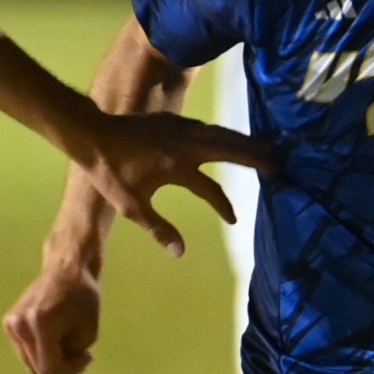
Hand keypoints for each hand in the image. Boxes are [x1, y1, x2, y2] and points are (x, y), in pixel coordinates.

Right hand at [3, 255, 103, 373]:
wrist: (68, 269)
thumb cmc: (84, 300)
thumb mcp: (87, 335)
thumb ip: (69, 359)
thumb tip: (49, 371)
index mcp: (40, 323)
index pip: (49, 366)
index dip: (70, 369)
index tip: (88, 356)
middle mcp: (20, 323)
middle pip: (37, 368)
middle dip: (61, 367)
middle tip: (80, 355)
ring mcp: (11, 323)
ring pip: (30, 362)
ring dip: (51, 360)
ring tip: (70, 346)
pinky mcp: (9, 323)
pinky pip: (26, 351)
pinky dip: (42, 350)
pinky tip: (57, 338)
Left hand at [74, 110, 266, 257]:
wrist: (94, 135)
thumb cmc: (111, 174)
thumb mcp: (132, 207)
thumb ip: (159, 228)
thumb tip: (181, 252)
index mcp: (177, 167)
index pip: (211, 190)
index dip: (224, 207)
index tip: (233, 221)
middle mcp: (186, 145)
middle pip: (229, 149)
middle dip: (255, 157)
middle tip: (279, 164)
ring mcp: (182, 129)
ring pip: (222, 134)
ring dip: (245, 142)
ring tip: (267, 148)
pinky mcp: (175, 121)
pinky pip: (209, 128)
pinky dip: (226, 134)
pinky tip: (233, 139)